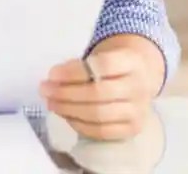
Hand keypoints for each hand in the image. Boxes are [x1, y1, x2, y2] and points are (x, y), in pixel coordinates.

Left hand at [39, 46, 157, 141]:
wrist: (142, 77)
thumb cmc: (114, 65)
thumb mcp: (102, 55)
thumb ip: (79, 66)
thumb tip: (54, 79)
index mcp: (132, 61)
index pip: (103, 66)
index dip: (74, 71)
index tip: (52, 74)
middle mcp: (139, 86)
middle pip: (98, 93)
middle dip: (66, 93)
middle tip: (45, 90)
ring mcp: (138, 110)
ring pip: (99, 114)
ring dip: (69, 110)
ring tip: (51, 103)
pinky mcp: (133, 128)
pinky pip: (102, 131)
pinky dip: (80, 125)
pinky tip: (66, 115)